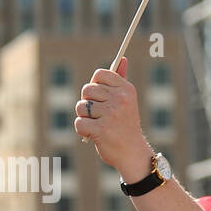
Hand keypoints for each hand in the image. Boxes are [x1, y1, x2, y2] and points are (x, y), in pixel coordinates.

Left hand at [76, 58, 151, 181]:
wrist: (132, 152)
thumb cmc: (125, 124)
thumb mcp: (127, 100)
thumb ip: (121, 79)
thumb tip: (122, 58)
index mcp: (126, 90)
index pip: (100, 74)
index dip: (95, 84)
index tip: (100, 96)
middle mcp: (120, 99)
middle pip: (87, 89)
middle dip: (88, 102)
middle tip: (100, 114)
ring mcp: (111, 114)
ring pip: (81, 107)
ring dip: (85, 117)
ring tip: (98, 124)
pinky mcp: (101, 129)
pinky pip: (79, 123)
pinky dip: (82, 130)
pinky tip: (94, 134)